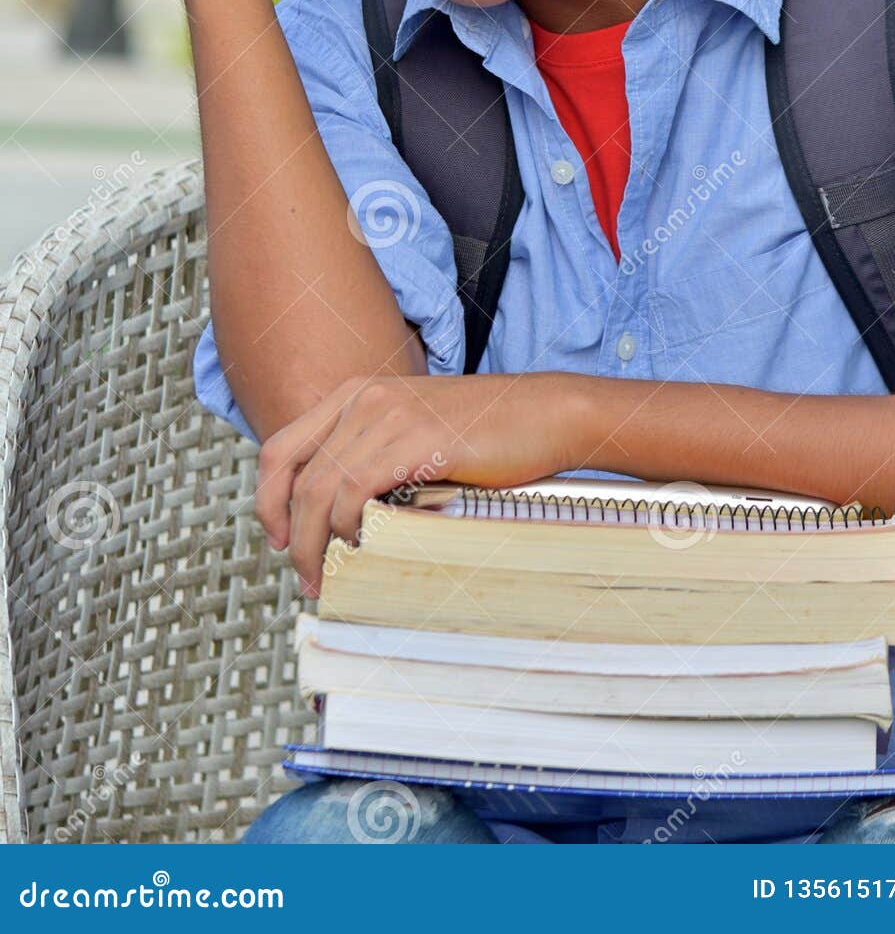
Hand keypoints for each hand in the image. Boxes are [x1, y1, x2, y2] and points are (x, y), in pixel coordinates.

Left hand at [254, 372, 593, 595]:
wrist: (548, 414)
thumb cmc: (492, 431)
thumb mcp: (416, 431)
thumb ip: (375, 455)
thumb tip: (340, 514)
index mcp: (357, 393)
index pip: (281, 448)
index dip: (268, 499)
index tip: (279, 538)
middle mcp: (363, 398)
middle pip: (293, 475)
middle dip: (291, 535)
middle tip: (305, 575)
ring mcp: (387, 415)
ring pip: (320, 490)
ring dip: (316, 544)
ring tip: (328, 578)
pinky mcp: (414, 440)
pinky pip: (356, 492)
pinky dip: (349, 530)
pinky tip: (364, 549)